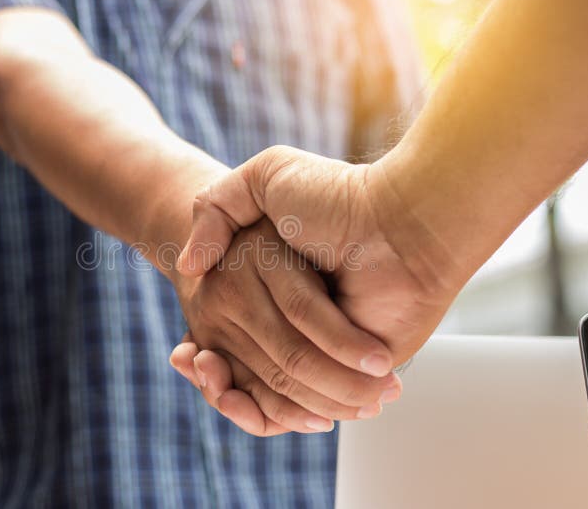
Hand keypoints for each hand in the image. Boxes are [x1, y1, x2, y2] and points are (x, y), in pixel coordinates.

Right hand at [172, 145, 463, 418]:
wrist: (403, 224)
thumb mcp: (267, 176)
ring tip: (214, 381)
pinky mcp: (346, 369)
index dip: (200, 346)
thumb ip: (216, 207)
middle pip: (243, 360)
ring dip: (239, 394)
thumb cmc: (338, 197)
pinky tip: (242, 398)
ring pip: (267, 386)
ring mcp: (321, 344)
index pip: (225, 324)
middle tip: (202, 366)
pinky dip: (272, 410)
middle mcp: (295, 315)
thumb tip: (189, 265)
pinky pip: (302, 400)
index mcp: (271, 278)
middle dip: (217, 374)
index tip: (185, 353)